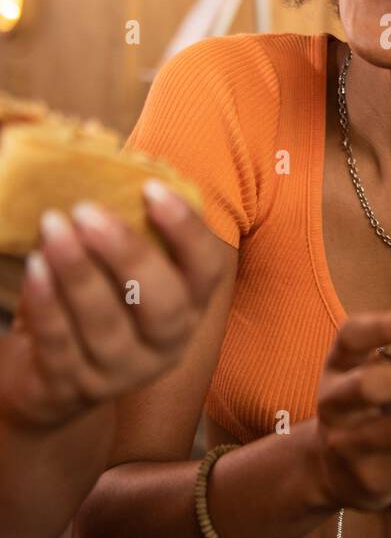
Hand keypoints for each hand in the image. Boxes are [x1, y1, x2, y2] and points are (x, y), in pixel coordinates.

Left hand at [0, 184, 222, 431]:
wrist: (52, 379)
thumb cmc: (95, 301)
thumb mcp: (118, 268)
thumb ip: (123, 223)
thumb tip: (95, 149)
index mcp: (189, 304)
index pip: (207, 269)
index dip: (187, 229)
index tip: (151, 188)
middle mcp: (166, 343)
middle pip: (162, 303)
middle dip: (127, 253)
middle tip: (88, 210)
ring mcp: (120, 372)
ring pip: (106, 325)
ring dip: (78, 272)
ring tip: (53, 226)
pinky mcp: (72, 388)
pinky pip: (61, 345)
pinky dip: (47, 304)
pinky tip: (34, 266)